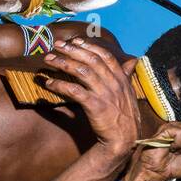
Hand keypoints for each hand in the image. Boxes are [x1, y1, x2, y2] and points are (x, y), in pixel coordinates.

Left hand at [40, 37, 141, 157]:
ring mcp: (105, 94)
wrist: (124, 139)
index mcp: (122, 78)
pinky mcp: (95, 106)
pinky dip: (60, 85)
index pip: (105, 56)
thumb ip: (127, 76)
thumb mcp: (130, 93)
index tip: (75, 41)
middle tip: (56, 46)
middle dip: (72, 50)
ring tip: (49, 60)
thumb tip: (131, 61)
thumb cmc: (125, 117)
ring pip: (82, 71)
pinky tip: (49, 83)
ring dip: (63, 63)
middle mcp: (114, 83)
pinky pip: (74, 91)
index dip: (89, 46)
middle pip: (91, 60)